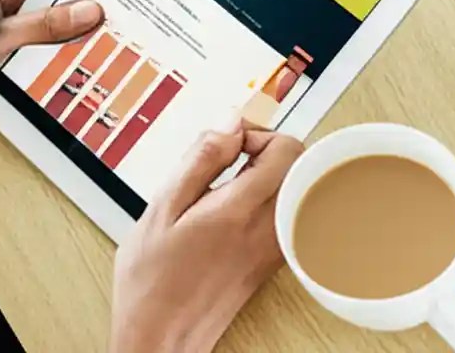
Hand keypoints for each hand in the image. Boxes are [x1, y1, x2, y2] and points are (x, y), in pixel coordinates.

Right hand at [110, 124, 304, 352]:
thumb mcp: (162, 208)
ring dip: (270, 175)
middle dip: (268, 150)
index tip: (229, 143)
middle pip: (301, 164)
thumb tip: (230, 123)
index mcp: (240, 210)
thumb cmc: (153, 280)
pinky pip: (289, 213)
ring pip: (297, 187)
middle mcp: (268, 228)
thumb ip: (201, 159)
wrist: (162, 337)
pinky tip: (236, 210)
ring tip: (229, 186)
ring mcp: (276, 246)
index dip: (258, 134)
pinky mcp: (274, 261)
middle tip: (230, 160)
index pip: (288, 148)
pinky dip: (270, 200)